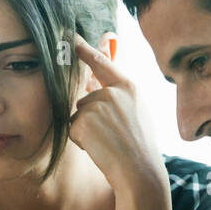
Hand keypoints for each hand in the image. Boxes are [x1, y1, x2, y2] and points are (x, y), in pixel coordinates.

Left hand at [69, 34, 165, 196]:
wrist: (139, 171)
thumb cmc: (139, 146)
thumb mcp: (134, 112)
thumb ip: (115, 95)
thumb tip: (90, 84)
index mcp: (129, 87)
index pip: (102, 63)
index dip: (85, 49)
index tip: (71, 37)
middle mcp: (112, 91)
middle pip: (86, 98)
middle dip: (91, 117)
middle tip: (113, 136)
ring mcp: (97, 104)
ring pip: (78, 115)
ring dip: (87, 130)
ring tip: (109, 142)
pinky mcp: (84, 121)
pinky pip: (73, 129)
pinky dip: (82, 142)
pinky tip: (100, 148)